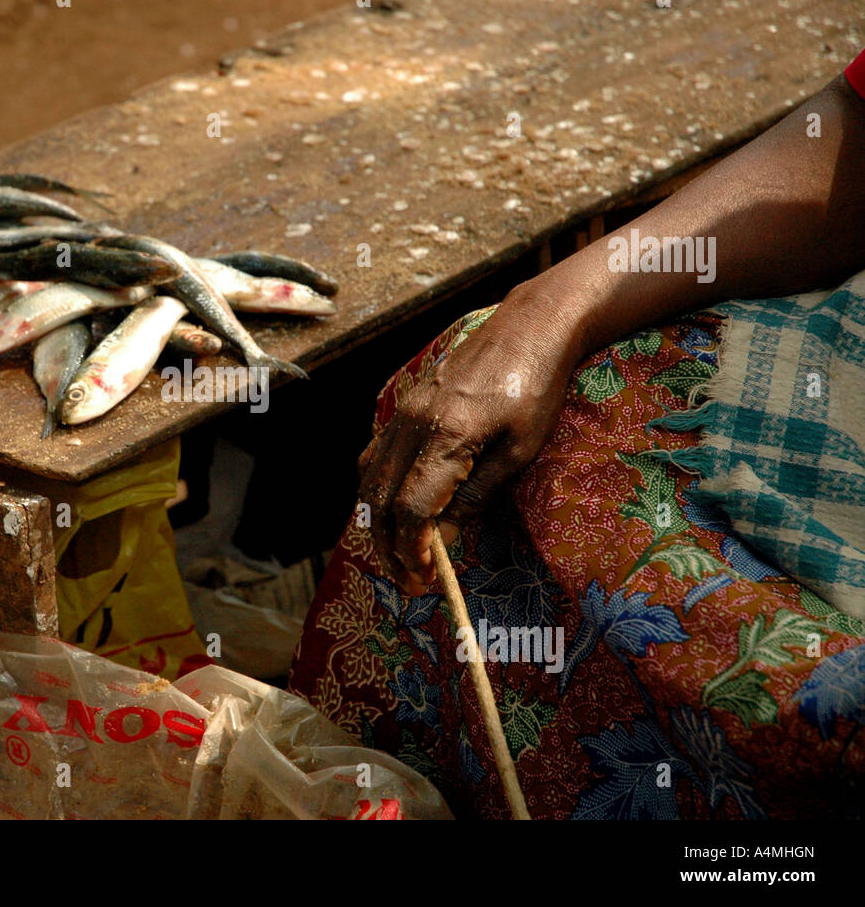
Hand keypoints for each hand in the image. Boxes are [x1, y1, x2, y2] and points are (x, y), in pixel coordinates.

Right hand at [357, 283, 584, 593]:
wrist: (528, 327)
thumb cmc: (537, 388)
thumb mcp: (521, 449)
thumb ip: (478, 494)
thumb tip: (444, 537)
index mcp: (448, 436)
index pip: (412, 508)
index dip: (413, 550)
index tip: (426, 578)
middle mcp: (413, 424)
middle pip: (379, 500)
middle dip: (389, 547)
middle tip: (409, 579)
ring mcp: (403, 413)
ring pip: (368, 479)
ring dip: (376, 523)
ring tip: (398, 552)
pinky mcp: (404, 406)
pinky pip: (374, 456)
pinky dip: (376, 490)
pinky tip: (394, 507)